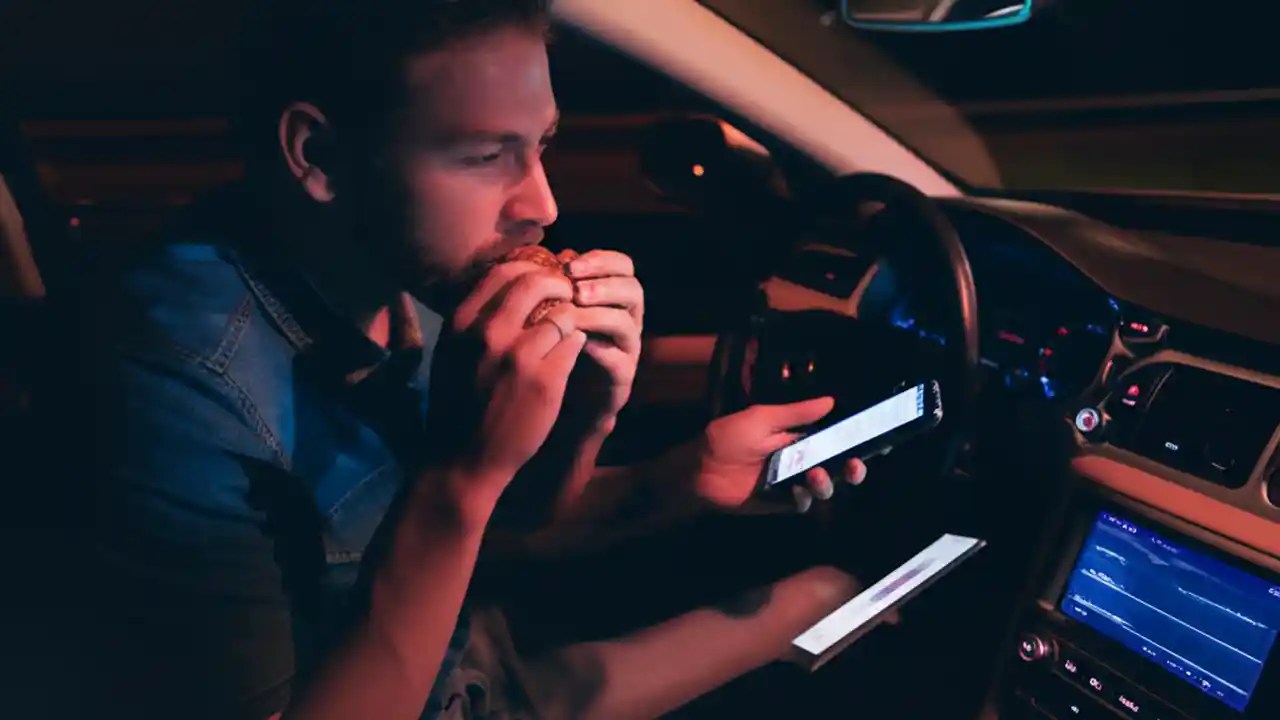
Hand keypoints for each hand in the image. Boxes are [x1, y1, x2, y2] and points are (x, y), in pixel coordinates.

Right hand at [444, 261, 588, 492]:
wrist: (462, 459)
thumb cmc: (458, 404)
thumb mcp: (450, 352)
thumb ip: (473, 318)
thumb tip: (504, 281)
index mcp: (462, 322)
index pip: (503, 270)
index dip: (530, 268)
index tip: (542, 277)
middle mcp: (488, 333)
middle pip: (536, 282)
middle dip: (558, 284)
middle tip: (567, 294)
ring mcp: (518, 356)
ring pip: (562, 313)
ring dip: (572, 316)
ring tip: (571, 327)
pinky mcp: (546, 380)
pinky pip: (574, 343)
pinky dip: (578, 343)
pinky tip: (572, 353)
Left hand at [557, 249, 643, 430]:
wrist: (570, 397)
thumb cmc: (562, 343)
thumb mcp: (561, 308)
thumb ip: (562, 284)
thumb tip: (552, 255)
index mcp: (616, 297)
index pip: (623, 266)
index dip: (601, 260)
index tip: (571, 264)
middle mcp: (629, 319)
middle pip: (632, 289)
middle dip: (604, 285)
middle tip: (576, 289)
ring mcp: (628, 349)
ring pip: (626, 323)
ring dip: (599, 314)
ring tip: (574, 312)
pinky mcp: (621, 377)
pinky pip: (617, 360)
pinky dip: (597, 349)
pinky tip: (575, 343)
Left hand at [694, 397, 868, 513]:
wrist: (700, 470)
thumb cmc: (727, 438)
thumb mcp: (762, 418)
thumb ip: (796, 413)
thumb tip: (831, 401)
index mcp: (797, 437)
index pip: (833, 440)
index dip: (853, 442)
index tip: (872, 441)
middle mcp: (799, 460)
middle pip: (837, 467)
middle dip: (852, 469)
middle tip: (856, 465)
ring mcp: (791, 483)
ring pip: (825, 487)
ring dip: (828, 483)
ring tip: (816, 475)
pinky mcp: (780, 503)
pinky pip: (803, 504)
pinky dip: (806, 498)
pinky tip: (798, 491)